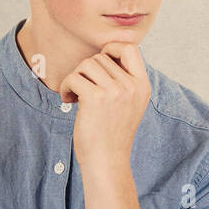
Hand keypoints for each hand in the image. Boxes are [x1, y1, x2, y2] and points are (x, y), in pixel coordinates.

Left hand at [59, 41, 150, 176]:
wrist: (107, 161)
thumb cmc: (112, 133)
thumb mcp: (130, 104)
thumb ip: (124, 80)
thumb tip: (105, 53)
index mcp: (142, 85)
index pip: (130, 48)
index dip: (112, 48)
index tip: (100, 65)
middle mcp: (131, 86)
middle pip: (101, 57)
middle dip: (86, 71)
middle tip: (82, 89)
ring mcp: (115, 91)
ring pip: (86, 64)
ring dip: (75, 78)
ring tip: (75, 95)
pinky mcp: (95, 98)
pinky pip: (74, 77)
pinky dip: (66, 87)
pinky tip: (68, 100)